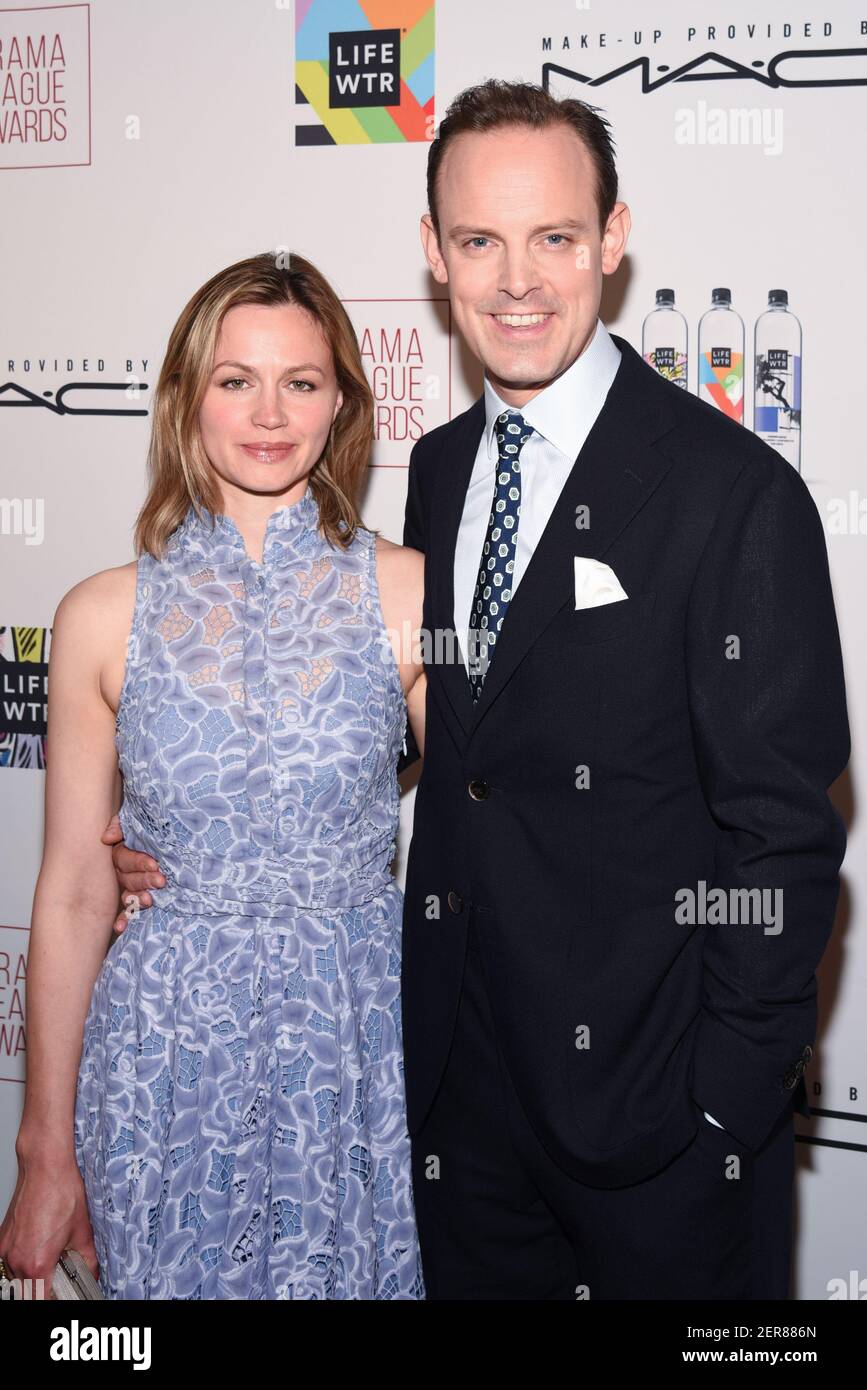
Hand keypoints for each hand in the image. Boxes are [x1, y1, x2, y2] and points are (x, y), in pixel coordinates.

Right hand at [0, 1153, 98, 1298]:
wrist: (44, 1167)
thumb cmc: (61, 1192)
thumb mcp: (83, 1231)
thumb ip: (88, 1260)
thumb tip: (92, 1274)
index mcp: (37, 1263)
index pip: (40, 1300)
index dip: (54, 1299)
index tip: (64, 1294)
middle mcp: (16, 1259)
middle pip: (28, 1291)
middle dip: (45, 1288)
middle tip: (61, 1275)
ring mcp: (5, 1250)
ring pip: (17, 1278)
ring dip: (33, 1275)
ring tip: (51, 1258)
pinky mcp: (2, 1240)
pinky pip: (10, 1261)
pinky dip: (24, 1261)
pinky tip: (39, 1246)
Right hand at [101, 814, 164, 934]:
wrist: (168, 836)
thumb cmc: (151, 829)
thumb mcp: (137, 822)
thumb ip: (121, 826)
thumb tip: (107, 838)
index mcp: (121, 852)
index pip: (125, 858)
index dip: (139, 862)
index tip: (155, 865)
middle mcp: (122, 871)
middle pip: (128, 878)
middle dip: (144, 880)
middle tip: (161, 881)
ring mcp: (128, 886)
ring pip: (128, 894)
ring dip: (135, 899)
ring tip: (148, 901)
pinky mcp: (135, 899)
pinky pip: (126, 910)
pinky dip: (123, 920)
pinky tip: (121, 928)